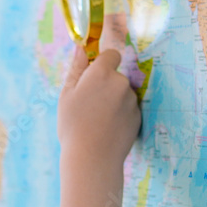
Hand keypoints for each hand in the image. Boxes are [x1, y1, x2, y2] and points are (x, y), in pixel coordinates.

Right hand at [57, 46, 140, 168]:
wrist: (92, 158)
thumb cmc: (73, 126)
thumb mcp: (67, 95)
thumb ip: (77, 68)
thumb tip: (81, 47)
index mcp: (101, 73)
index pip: (111, 55)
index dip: (102, 64)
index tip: (92, 77)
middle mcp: (120, 82)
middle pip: (115, 76)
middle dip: (105, 85)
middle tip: (89, 106)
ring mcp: (131, 100)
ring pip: (122, 93)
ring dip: (113, 101)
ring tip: (97, 121)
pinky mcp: (138, 115)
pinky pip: (128, 109)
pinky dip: (120, 115)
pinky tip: (107, 129)